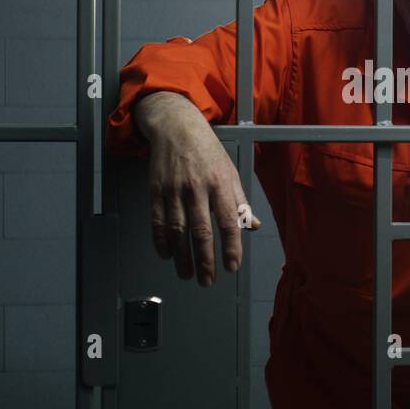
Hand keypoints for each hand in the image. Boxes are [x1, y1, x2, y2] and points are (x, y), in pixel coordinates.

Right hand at [137, 91, 261, 286]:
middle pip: (201, 231)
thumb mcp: (230, 171)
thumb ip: (241, 202)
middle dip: (205, 261)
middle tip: (208, 281)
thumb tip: (253, 225)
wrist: (177, 127)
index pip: (228, 221)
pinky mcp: (156, 190)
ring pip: (177, 230)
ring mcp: (174, 190)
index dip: (231, 247)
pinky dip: (161, 241)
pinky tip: (167, 255)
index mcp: (220, 184)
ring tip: (187, 274)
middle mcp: (197, 188)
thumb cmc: (207, 150)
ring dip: (182, 257)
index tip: (232, 267)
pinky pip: (157, 221)